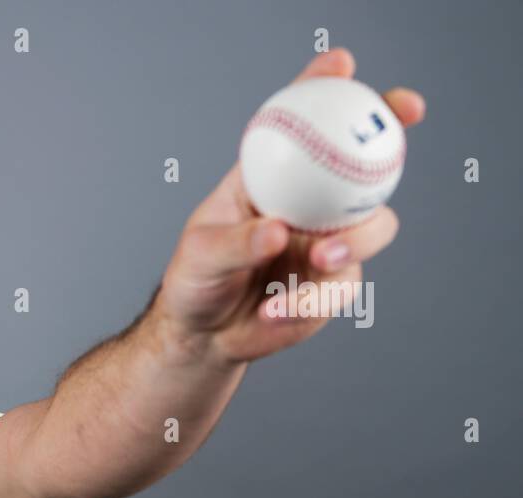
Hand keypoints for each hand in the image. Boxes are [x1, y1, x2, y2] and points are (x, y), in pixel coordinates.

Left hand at [150, 48, 425, 364]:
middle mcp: (310, 203)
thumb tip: (279, 231)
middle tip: (396, 126)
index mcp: (273, 177)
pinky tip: (272, 311)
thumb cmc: (196, 279)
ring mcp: (329, 240)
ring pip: (373, 225)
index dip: (326, 90)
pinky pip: (341, 285)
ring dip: (357, 238)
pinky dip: (310, 299)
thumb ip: (237, 243)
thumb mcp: (202, 254)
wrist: (203, 335)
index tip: (340, 66)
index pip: (303, 125)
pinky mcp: (334, 283)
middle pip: (365, 163)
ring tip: (322, 256)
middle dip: (388, 137)